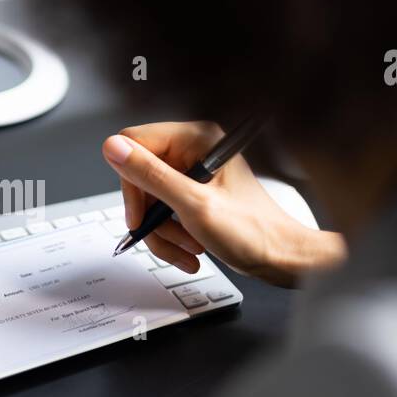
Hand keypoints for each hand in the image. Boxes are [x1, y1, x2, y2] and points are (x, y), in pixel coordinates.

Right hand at [102, 121, 345, 286]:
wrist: (281, 257)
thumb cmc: (254, 231)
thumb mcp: (194, 205)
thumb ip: (151, 175)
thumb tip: (114, 147)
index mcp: (197, 139)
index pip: (136, 143)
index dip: (131, 181)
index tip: (138, 212)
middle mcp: (194, 150)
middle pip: (141, 178)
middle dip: (151, 216)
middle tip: (164, 236)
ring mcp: (195, 174)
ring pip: (151, 201)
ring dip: (164, 232)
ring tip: (187, 249)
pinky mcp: (195, 195)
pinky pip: (166, 213)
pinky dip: (173, 236)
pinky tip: (190, 250)